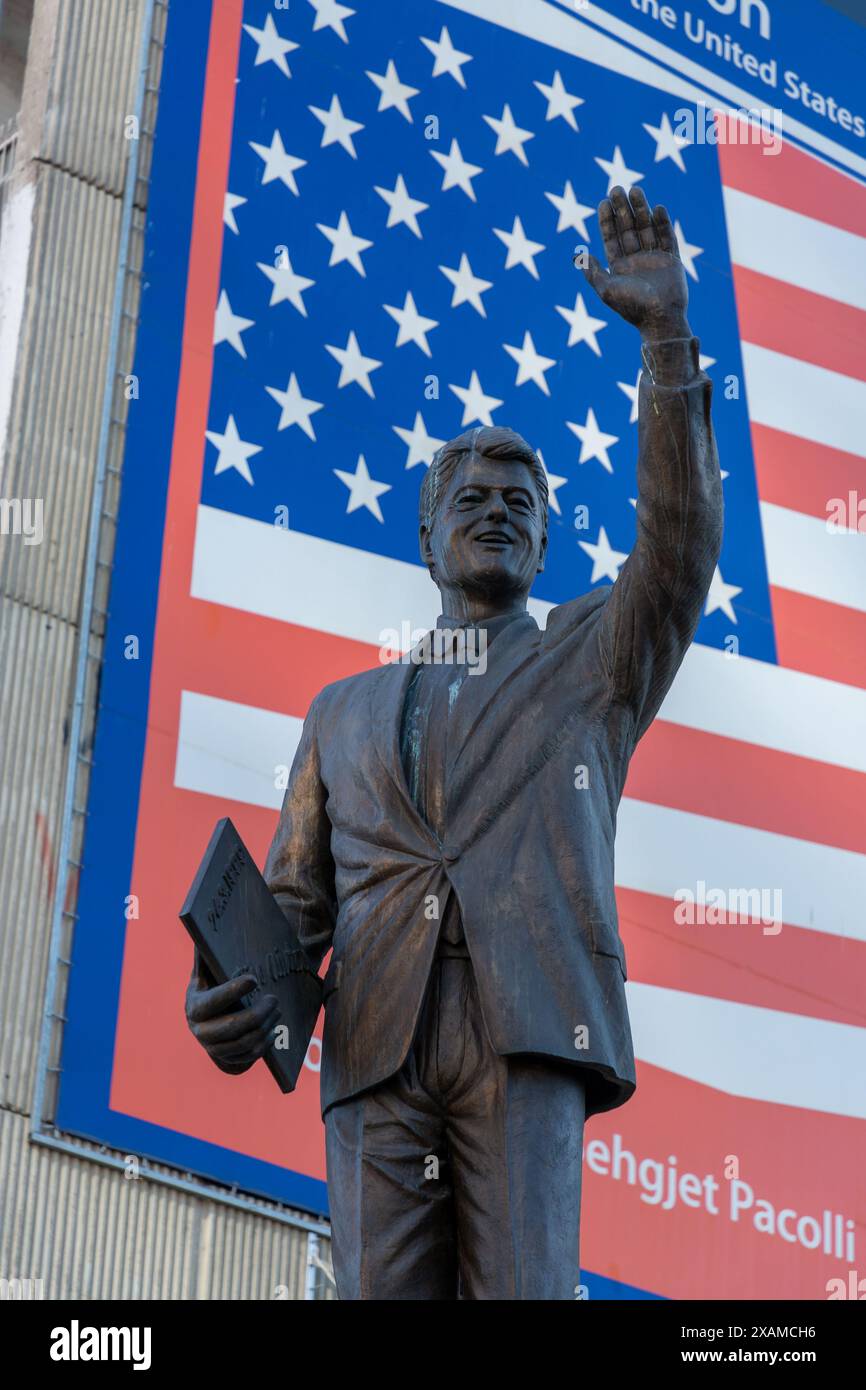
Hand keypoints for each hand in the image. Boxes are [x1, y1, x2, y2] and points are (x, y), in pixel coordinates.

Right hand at [185, 949, 280, 1074]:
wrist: (210, 1019)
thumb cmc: (212, 986)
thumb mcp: (206, 971)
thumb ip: (206, 955)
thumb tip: (204, 932)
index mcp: (194, 1006)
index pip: (213, 1001)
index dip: (233, 991)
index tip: (255, 979)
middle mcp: (200, 1031)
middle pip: (233, 1027)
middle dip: (258, 1013)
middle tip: (274, 999)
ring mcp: (213, 1049)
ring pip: (244, 1042)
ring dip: (265, 1026)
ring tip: (277, 1010)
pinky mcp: (227, 1060)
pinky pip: (250, 1055)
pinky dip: (265, 1043)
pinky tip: (273, 1029)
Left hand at [581, 186, 690, 341]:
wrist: (660, 319)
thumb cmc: (632, 307)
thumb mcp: (606, 290)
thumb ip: (593, 273)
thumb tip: (580, 255)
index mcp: (619, 267)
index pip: (612, 238)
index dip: (607, 220)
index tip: (603, 202)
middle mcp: (636, 261)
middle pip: (628, 228)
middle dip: (622, 209)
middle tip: (617, 188)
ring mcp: (654, 259)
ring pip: (646, 228)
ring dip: (641, 209)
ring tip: (636, 189)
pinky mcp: (671, 260)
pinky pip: (667, 237)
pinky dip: (663, 223)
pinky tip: (657, 208)